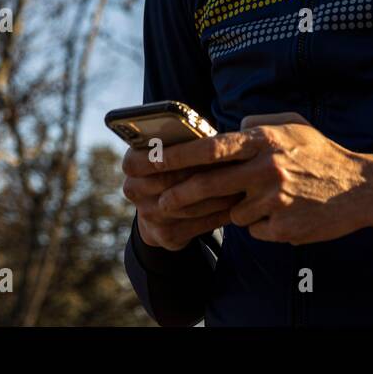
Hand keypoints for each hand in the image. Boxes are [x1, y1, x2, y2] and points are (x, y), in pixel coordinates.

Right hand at [121, 142, 244, 250]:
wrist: (163, 210)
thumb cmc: (176, 167)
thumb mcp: (171, 150)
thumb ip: (182, 141)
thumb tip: (208, 136)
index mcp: (132, 163)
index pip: (143, 157)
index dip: (170, 153)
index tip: (203, 145)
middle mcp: (134, 191)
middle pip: (169, 181)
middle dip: (201, 172)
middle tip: (232, 162)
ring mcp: (149, 216)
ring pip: (189, 205)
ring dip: (217, 194)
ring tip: (241, 183)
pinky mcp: (166, 236)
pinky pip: (199, 225)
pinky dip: (221, 214)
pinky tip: (238, 204)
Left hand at [152, 112, 372, 243]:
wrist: (360, 188)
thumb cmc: (321, 153)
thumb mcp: (290, 125)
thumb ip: (255, 124)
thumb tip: (228, 129)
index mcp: (264, 141)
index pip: (210, 148)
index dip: (178, 156)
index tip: (153, 160)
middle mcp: (266, 169)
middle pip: (209, 185)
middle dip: (180, 195)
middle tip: (164, 202)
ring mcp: (274, 201)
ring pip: (234, 212)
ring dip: (239, 209)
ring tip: (269, 198)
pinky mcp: (283, 228)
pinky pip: (255, 229)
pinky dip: (261, 224)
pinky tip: (284, 212)